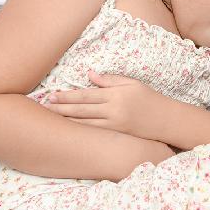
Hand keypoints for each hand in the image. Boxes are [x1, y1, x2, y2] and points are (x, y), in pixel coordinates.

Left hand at [43, 70, 168, 140]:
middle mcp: (113, 110)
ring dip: (65, 119)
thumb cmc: (149, 98)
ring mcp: (114, 124)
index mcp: (116, 95)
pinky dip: (79, 129)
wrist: (165, 120)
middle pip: (81, 110)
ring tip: (50, 116)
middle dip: (61, 107)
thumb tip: (89, 75)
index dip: (68, 96)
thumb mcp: (132, 83)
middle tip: (44, 105)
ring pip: (84, 123)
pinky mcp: (116, 134)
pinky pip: (94, 131)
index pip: (86, 95)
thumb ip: (110, 79)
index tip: (52, 94)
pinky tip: (68, 127)